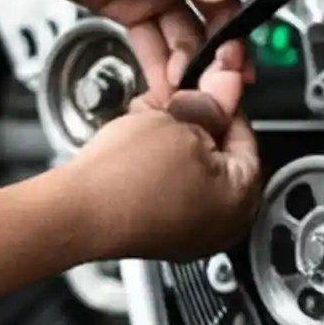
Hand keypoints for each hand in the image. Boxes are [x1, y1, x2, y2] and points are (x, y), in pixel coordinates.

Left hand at [0, 0, 248, 113]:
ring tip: (193, 87)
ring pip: (182, 29)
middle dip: (219, 44)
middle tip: (223, 76)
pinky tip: (168, 84)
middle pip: (210, 8)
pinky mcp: (128, 7)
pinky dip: (159, 63)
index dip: (236, 9)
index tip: (238, 42)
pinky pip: (152, 40)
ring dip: (189, 59)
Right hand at [59, 91, 261, 261]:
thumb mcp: (178, 120)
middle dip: (196, 125)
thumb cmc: (125, 180)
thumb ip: (211, 104)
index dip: (222, 105)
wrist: (76, 214)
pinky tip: (138, 151)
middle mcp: (225, 225)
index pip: (246, 136)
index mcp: (243, 197)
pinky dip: (160, 169)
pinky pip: (172, 191)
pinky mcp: (163, 237)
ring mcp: (193, 236)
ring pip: (193, 171)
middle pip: (221, 156)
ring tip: (149, 126)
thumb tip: (228, 87)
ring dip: (174, 143)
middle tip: (174, 107)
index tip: (206, 89)